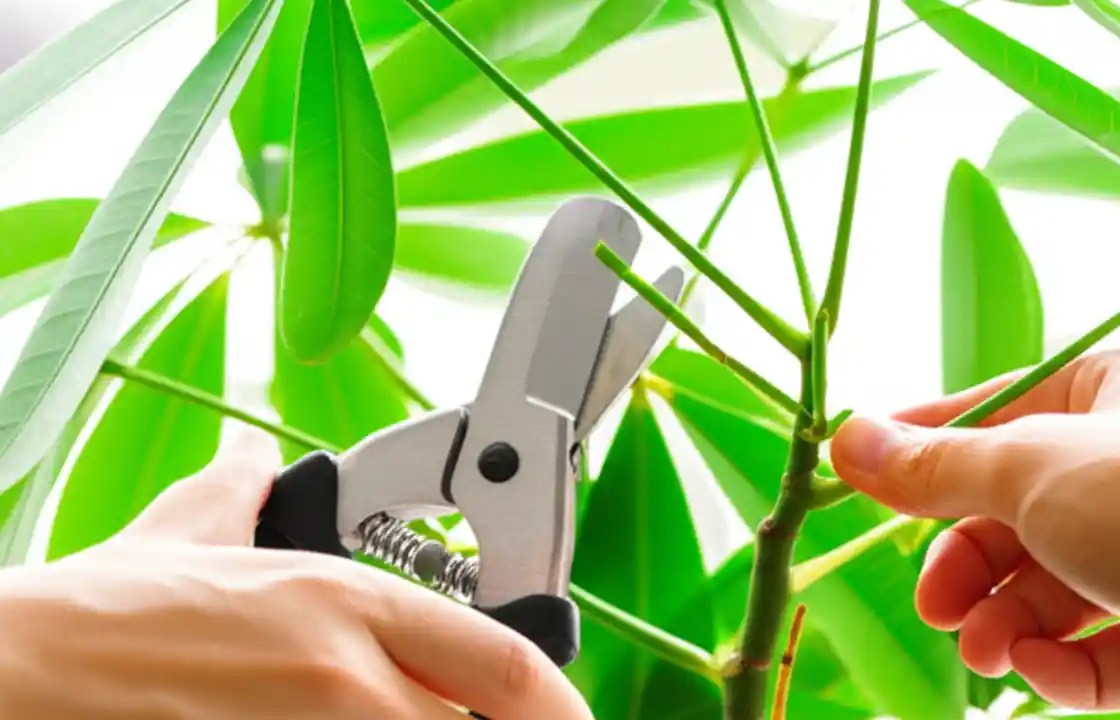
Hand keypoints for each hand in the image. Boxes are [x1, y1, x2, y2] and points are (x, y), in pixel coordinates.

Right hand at [0, 425, 590, 719]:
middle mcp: (350, 678)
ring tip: (393, 719)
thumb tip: (254, 464)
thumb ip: (246, 491)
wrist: (29, 667)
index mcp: (350, 603)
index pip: (504, 662)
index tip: (570, 718)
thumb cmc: (111, 611)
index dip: (559, 704)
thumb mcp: (196, 528)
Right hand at [831, 346, 1119, 718]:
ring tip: (981, 649)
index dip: (932, 445)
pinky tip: (1039, 672)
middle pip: (1026, 512)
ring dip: (1007, 621)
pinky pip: (1110, 646)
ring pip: (1062, 587)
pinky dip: (1065, 662)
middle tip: (934, 604)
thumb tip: (845, 442)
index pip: (1005, 410)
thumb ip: (935, 466)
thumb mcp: (1028, 468)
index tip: (865, 478)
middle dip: (972, 564)